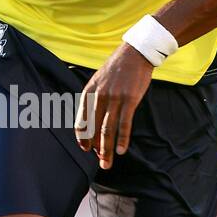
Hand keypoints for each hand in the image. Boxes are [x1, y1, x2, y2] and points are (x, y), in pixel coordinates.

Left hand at [75, 43, 152, 168]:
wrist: (135, 53)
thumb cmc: (117, 69)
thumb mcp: (98, 80)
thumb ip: (94, 98)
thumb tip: (94, 119)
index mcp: (88, 92)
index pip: (81, 120)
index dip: (82, 137)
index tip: (85, 149)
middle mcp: (99, 96)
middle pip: (93, 129)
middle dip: (95, 149)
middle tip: (100, 163)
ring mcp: (114, 98)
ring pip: (107, 130)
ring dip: (107, 149)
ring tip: (107, 163)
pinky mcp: (130, 99)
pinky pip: (124, 123)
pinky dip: (123, 139)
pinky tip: (122, 150)